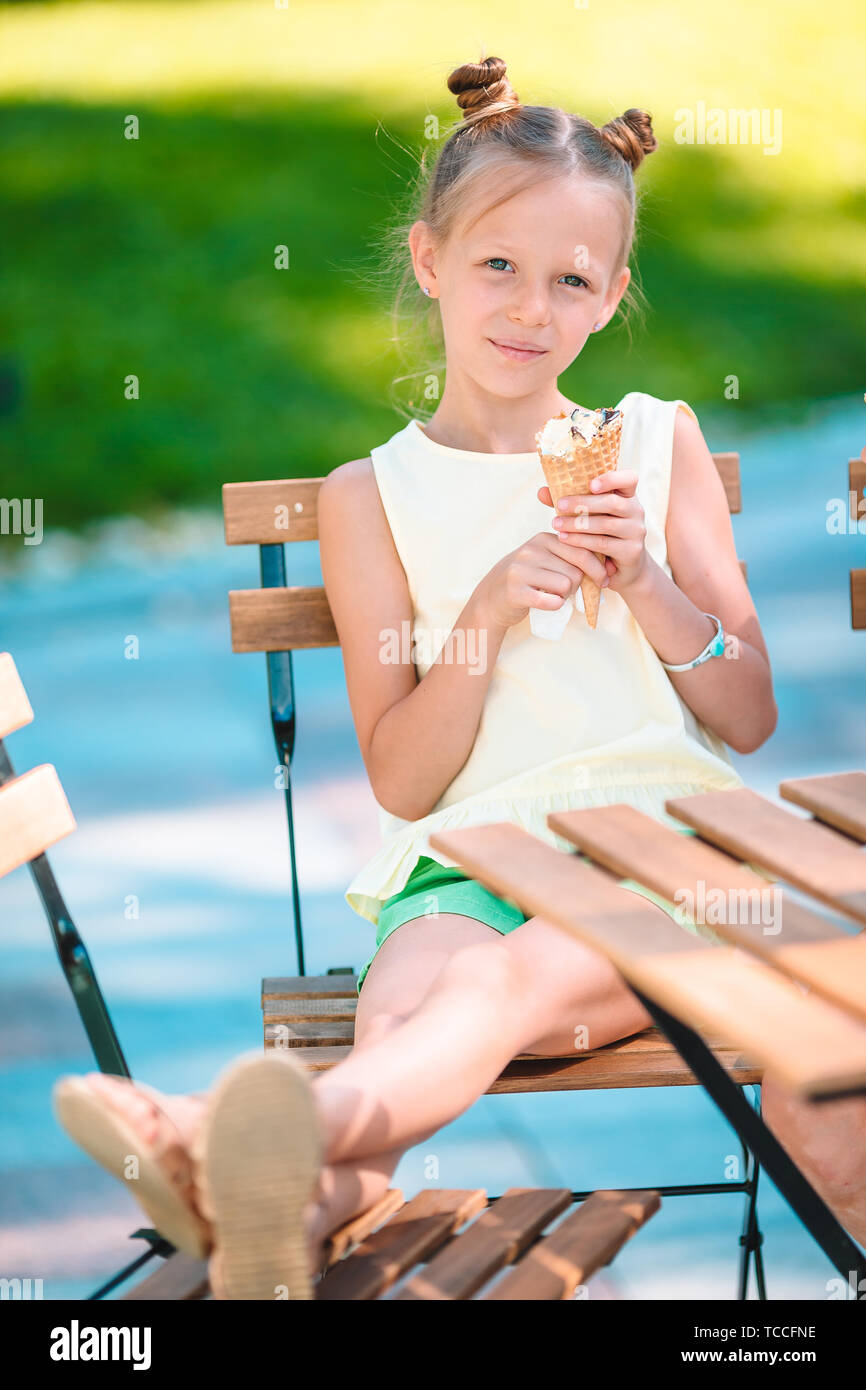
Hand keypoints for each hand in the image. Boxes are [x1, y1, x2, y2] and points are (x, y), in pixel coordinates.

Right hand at [475, 529, 608, 630]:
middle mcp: (531, 550)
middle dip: (579, 585)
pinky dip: (554, 605)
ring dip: (565, 596)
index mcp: (543, 539)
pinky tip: (547, 603)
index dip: (597, 568)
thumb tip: (611, 566)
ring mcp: (521, 570)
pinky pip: (551, 601)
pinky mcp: (516, 591)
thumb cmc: (530, 579)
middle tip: (572, 591)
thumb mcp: (547, 560)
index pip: (581, 550)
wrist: (493, 597)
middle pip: (575, 571)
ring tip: (552, 594)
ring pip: (565, 586)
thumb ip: (573, 558)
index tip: (603, 580)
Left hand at [537, 468, 648, 592]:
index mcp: (627, 496)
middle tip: (559, 505)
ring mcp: (636, 531)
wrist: (621, 570)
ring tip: (556, 524)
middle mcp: (636, 511)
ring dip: (578, 524)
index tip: (591, 484)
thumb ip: (567, 503)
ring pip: (606, 524)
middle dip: (583, 503)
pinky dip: (581, 541)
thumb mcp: (587, 516)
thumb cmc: (600, 535)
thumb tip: (541, 491)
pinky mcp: (631, 550)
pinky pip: (603, 544)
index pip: (629, 478)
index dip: (612, 478)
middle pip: (612, 502)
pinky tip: (564, 539)